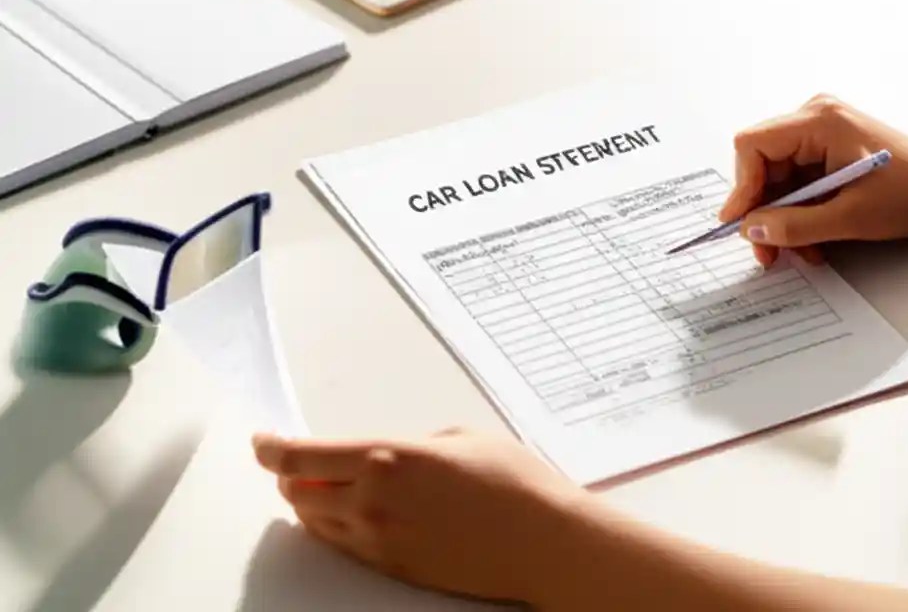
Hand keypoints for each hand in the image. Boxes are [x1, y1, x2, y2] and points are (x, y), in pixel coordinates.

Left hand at [253, 427, 588, 603]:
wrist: (544, 541)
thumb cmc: (515, 484)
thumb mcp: (460, 436)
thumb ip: (413, 444)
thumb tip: (391, 455)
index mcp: (387, 460)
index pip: (301, 457)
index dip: (271, 449)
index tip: (263, 443)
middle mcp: (373, 503)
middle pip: (298, 493)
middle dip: (290, 475)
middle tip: (294, 462)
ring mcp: (381, 541)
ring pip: (316, 524)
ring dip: (309, 504)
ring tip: (320, 489)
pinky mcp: (395, 569)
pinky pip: (345, 547)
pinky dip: (335, 528)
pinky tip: (351, 516)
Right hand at [719, 94, 907, 266]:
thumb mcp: (849, 217)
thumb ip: (794, 225)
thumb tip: (752, 229)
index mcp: (818, 120)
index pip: (752, 145)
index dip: (741, 187)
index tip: (741, 223)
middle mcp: (815, 117)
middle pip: (762, 165)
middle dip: (764, 212)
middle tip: (767, 251)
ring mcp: (821, 132)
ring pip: (777, 179)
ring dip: (783, 219)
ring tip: (798, 251)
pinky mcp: (828, 149)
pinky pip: (797, 182)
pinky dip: (799, 212)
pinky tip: (811, 238)